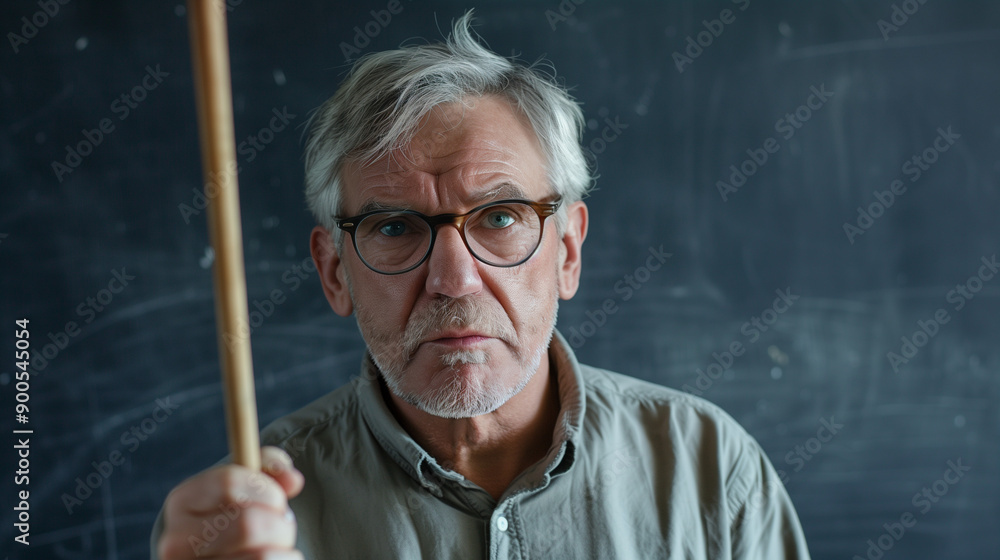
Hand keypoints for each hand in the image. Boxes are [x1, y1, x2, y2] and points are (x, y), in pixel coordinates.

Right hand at [158, 446, 304, 558]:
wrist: (214, 556)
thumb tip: (292, 480)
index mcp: (182, 502)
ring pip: (262, 556)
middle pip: (249, 524)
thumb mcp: (246, 486)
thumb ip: (269, 468)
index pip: (229, 483)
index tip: (276, 499)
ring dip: (283, 548)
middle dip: (280, 523)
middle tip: (280, 528)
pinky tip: (273, 558)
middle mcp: (177, 541)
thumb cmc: (234, 519)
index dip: (267, 489)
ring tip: (275, 546)